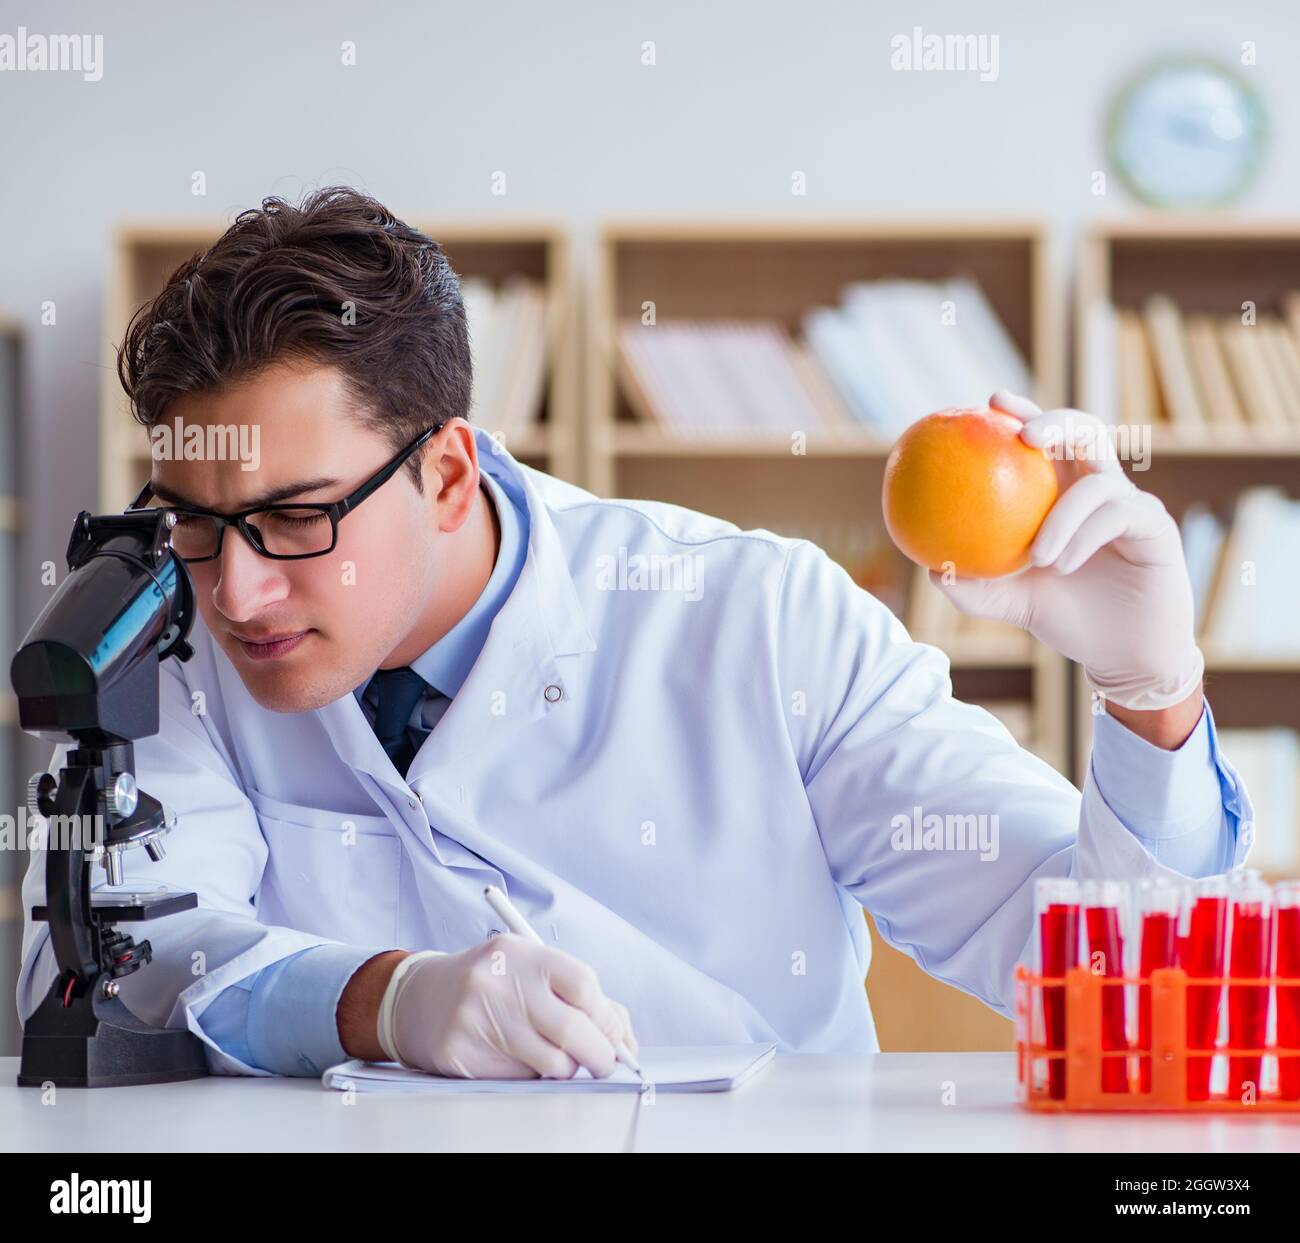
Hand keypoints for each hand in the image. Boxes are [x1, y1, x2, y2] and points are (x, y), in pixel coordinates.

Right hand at [382, 935, 637, 1079]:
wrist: (420, 997)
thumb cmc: (492, 983)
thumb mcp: (531, 970)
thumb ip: (580, 996)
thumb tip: (625, 1040)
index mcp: (520, 953)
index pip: (582, 984)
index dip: (606, 1016)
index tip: (614, 1035)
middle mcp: (497, 982)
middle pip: (572, 1030)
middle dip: (600, 1055)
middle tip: (604, 1063)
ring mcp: (476, 1019)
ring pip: (550, 1063)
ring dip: (564, 1067)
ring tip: (552, 1055)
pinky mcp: (460, 1055)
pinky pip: (519, 1079)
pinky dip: (530, 1075)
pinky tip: (514, 1056)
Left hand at [930, 390, 1204, 713]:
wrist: (1120, 655)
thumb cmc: (1065, 619)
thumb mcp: (1011, 602)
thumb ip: (974, 585)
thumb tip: (931, 567)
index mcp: (1065, 494)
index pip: (1047, 441)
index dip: (1023, 414)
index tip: (991, 402)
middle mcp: (1101, 490)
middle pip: (1086, 432)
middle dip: (1056, 422)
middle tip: (1024, 435)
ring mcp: (1132, 506)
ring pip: (1100, 482)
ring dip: (1062, 515)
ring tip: (1038, 556)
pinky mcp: (1157, 528)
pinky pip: (1119, 516)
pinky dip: (1085, 536)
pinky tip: (1062, 564)